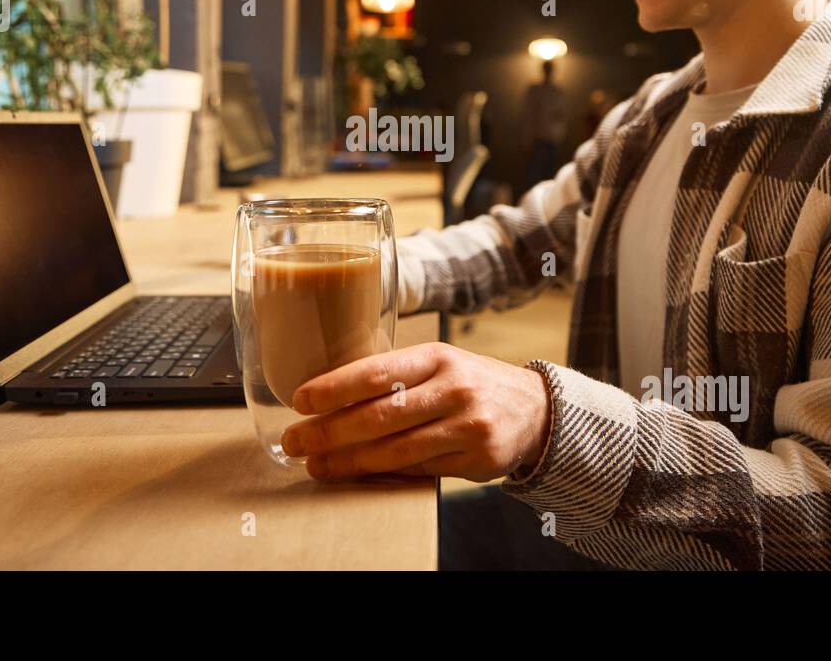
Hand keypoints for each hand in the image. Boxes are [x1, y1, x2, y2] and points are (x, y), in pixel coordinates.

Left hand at [279, 342, 551, 481]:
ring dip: (348, 460)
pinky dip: (382, 473)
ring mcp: (468, 425)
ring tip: (316, 464)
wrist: (535, 409)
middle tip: (295, 441)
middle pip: (380, 415)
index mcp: (437, 356)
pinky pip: (417, 469)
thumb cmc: (470, 383)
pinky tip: (355, 473)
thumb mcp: (440, 363)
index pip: (378, 371)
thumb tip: (330, 395)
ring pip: (395, 449)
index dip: (335, 387)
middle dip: (329, 431)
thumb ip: (397, 375)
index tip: (300, 400)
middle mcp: (454, 388)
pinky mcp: (476, 458)